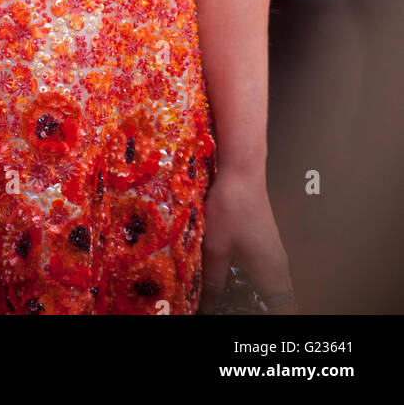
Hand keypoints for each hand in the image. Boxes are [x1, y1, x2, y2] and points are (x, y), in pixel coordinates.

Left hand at [199, 168, 297, 313]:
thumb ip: (213, 282)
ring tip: (228, 303)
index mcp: (272, 273)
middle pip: (279, 304)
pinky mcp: (265, 243)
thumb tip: (208, 306)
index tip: (246, 320)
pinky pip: (264, 274)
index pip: (285, 312)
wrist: (242, 170)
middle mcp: (279, 266)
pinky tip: (228, 281)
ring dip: (253, 299)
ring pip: (271, 289)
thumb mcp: (215, 248)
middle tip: (233, 312)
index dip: (272, 322)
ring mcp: (274, 254)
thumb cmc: (231, 207)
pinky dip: (251, 284)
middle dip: (257, 312)